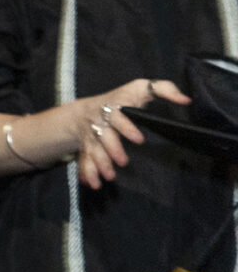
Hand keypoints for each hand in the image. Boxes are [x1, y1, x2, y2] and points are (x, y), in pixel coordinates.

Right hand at [71, 79, 189, 189]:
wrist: (85, 110)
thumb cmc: (121, 99)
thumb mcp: (140, 88)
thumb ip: (164, 89)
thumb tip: (186, 100)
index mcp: (113, 107)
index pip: (117, 115)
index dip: (126, 127)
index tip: (139, 140)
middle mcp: (100, 122)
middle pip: (103, 135)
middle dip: (111, 149)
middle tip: (124, 162)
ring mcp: (92, 137)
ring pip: (92, 149)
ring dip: (99, 163)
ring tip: (109, 177)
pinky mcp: (88, 150)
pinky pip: (84, 160)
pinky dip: (87, 172)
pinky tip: (92, 183)